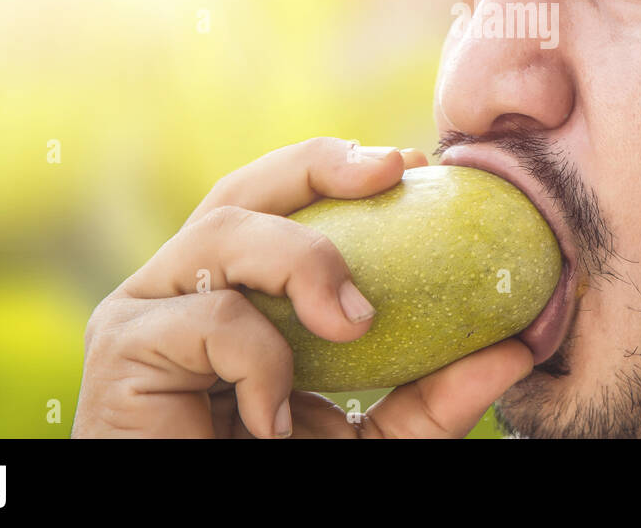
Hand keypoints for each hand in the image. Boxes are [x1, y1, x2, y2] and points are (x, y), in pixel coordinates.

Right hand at [71, 137, 533, 437]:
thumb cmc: (272, 476)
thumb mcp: (368, 434)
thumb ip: (431, 397)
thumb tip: (519, 349)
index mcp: (233, 289)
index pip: (281, 200)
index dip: (338, 166)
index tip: (411, 163)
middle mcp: (183, 285)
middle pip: (243, 187)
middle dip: (319, 163)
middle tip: (390, 171)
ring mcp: (144, 310)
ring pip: (225, 233)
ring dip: (303, 263)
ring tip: (353, 323)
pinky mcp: (122, 349)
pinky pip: (211, 319)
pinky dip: (261, 363)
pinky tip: (270, 421)